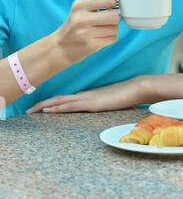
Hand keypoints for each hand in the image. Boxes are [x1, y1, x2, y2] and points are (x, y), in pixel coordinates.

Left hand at [26, 76, 149, 113]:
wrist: (138, 87)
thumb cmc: (129, 94)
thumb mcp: (113, 100)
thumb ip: (105, 103)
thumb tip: (101, 106)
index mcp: (89, 95)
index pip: (66, 99)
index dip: (52, 103)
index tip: (40, 107)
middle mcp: (86, 96)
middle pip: (60, 99)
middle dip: (43, 105)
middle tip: (28, 110)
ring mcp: (88, 98)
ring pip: (61, 102)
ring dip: (45, 106)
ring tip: (32, 111)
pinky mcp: (92, 103)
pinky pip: (71, 105)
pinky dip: (57, 107)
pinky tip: (48, 110)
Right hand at [52, 0, 119, 66]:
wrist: (61, 46)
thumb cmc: (75, 22)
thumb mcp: (81, 5)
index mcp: (79, 5)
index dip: (114, 2)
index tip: (110, 4)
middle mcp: (81, 19)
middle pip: (115, 16)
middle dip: (114, 17)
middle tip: (106, 19)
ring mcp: (86, 34)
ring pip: (115, 28)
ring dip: (111, 29)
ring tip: (100, 29)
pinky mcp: (91, 46)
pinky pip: (113, 38)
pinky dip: (109, 38)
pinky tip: (98, 37)